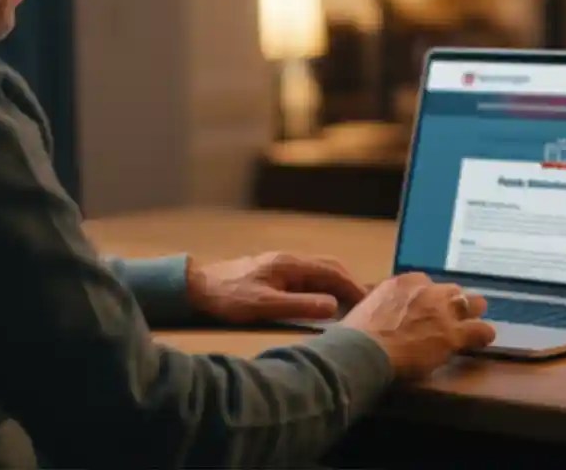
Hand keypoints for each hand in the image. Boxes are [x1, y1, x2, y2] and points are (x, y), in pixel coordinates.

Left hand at [187, 252, 367, 323]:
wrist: (197, 288)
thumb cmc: (229, 297)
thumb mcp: (265, 306)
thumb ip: (300, 306)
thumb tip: (333, 306)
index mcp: (290, 264)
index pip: (333, 272)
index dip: (353, 287)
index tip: (369, 303)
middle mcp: (289, 260)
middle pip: (330, 267)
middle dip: (350, 284)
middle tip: (365, 304)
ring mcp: (281, 265)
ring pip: (318, 271)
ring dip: (336, 286)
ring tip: (348, 305)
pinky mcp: (274, 273)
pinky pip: (307, 277)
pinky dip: (321, 288)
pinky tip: (321, 303)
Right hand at [341, 272, 495, 379]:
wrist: (364, 350)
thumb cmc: (357, 333)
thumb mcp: (367, 306)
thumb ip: (382, 303)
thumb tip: (380, 310)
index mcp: (404, 282)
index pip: (425, 283)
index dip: (427, 298)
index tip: (423, 310)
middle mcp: (427, 290)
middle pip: (451, 291)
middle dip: (451, 303)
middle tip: (447, 319)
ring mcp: (443, 311)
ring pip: (472, 303)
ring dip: (471, 314)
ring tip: (470, 326)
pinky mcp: (453, 334)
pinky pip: (481, 330)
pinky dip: (482, 335)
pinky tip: (480, 341)